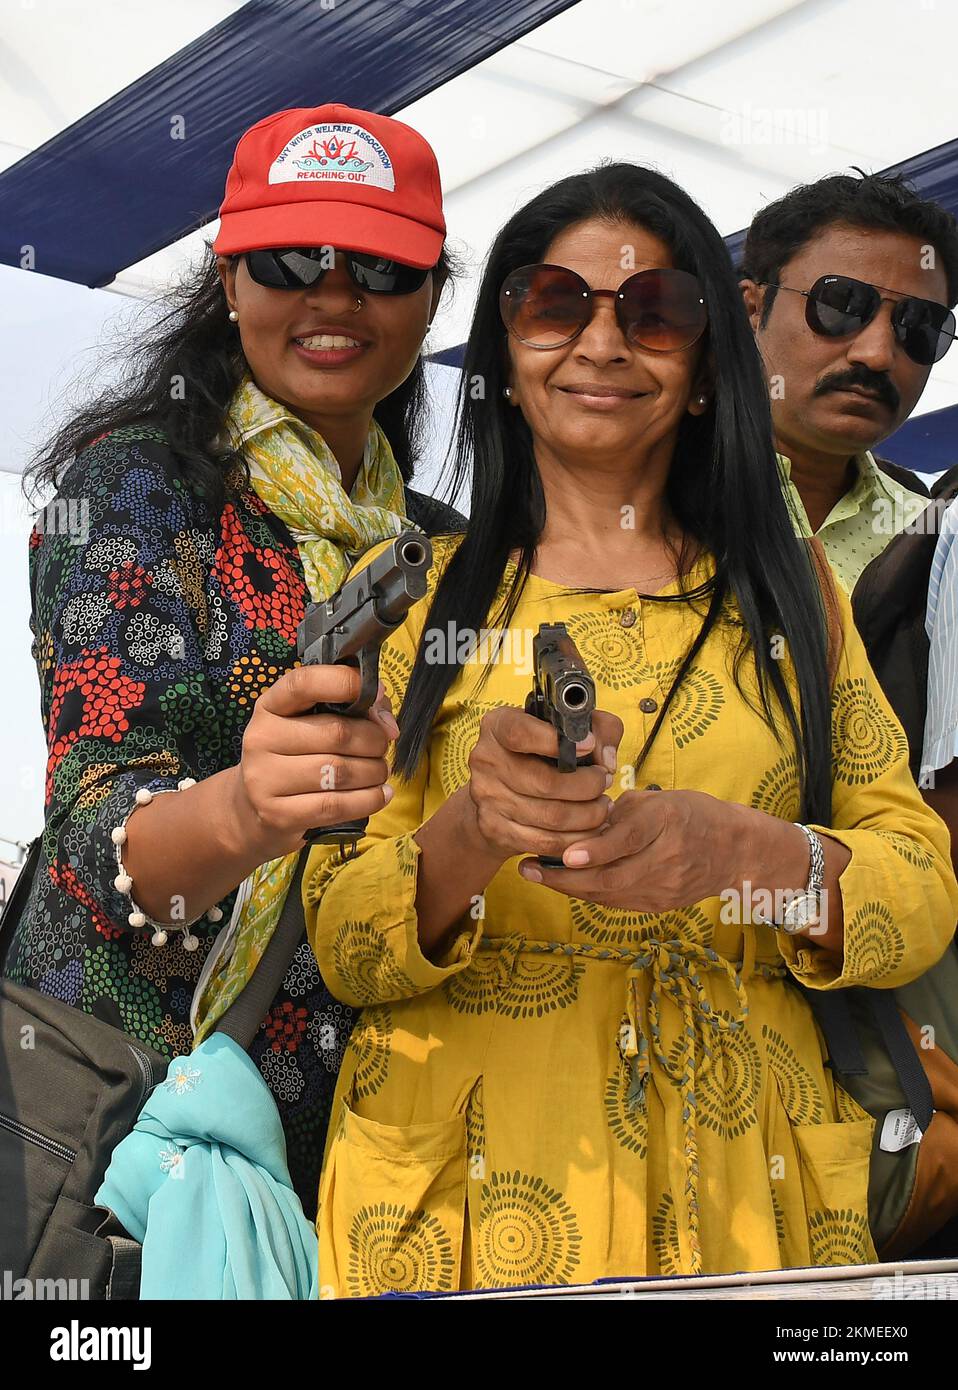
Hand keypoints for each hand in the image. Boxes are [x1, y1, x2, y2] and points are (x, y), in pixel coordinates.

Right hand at [228, 664, 398, 862]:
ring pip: (340, 772)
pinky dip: (369, 799)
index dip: (346, 683)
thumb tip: (386, 722)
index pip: (304, 683)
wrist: (253, 809)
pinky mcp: (277, 814)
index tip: (377, 695)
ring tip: (379, 771)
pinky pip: (336, 806)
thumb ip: (351, 710)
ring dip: (374, 772)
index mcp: (270, 706)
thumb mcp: (309, 724)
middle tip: (383, 747)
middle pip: (336, 733)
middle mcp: (261, 738)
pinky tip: (381, 794)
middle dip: (374, 740)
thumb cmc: (293, 757)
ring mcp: (265, 779)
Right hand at [464, 704, 623, 862]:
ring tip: (602, 806)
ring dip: (589, 815)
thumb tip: (606, 759)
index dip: (557, 741)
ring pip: (551, 816)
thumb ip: (598, 727)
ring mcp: (488, 799)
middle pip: (546, 783)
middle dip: (588, 786)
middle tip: (604, 783)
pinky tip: (590, 829)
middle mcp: (486, 761)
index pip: (521, 733)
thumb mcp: (565, 728)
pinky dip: (577, 838)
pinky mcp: (496, 830)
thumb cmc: (539, 753)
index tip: (589, 745)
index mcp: (498, 726)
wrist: (496, 793)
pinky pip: (546, 842)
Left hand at [517, 788, 745, 910]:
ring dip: (569, 888)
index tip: (565, 855)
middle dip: (564, 877)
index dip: (596, 849)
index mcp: (668, 821)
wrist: (734, 851)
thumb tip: (580, 824)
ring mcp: (665, 887)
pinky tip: (566, 883)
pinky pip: (617, 901)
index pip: (628, 839)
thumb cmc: (692, 815)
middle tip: (528, 868)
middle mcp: (668, 857)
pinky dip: (589, 892)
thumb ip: (621, 812)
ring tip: (536, 875)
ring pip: (610, 893)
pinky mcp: (660, 905)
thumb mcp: (660, 800)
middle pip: (612, 876)